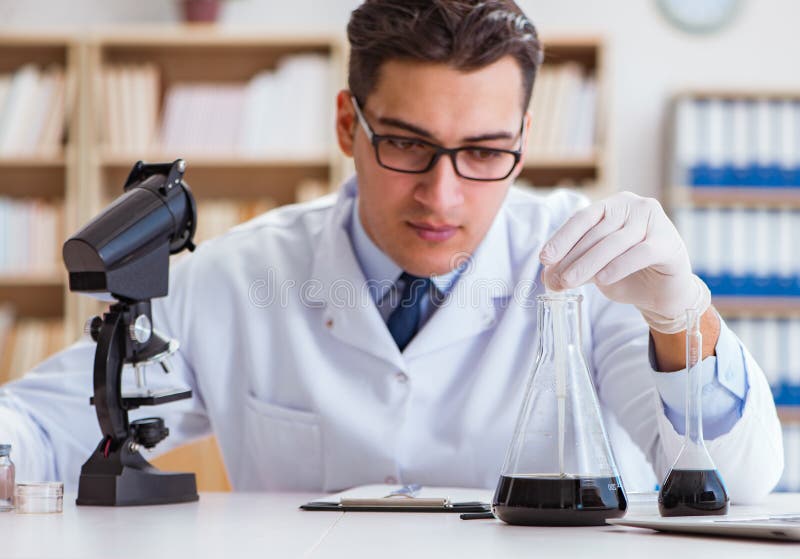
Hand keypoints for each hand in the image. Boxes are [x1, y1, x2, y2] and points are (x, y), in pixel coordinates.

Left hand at [539, 191, 709, 333]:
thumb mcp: (595, 270)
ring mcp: (654, 221)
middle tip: (555, 279)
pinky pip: (639, 253)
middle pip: (596, 232)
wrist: (664, 293)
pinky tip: (602, 280)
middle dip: (571, 258)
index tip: (544, 258)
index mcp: (613, 206)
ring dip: (588, 264)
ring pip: (614, 242)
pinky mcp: (668, 242)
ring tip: (569, 282)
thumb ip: (574, 267)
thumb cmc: (628, 275)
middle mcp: (634, 206)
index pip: (582, 218)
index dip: (561, 238)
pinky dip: (618, 266)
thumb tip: (547, 277)